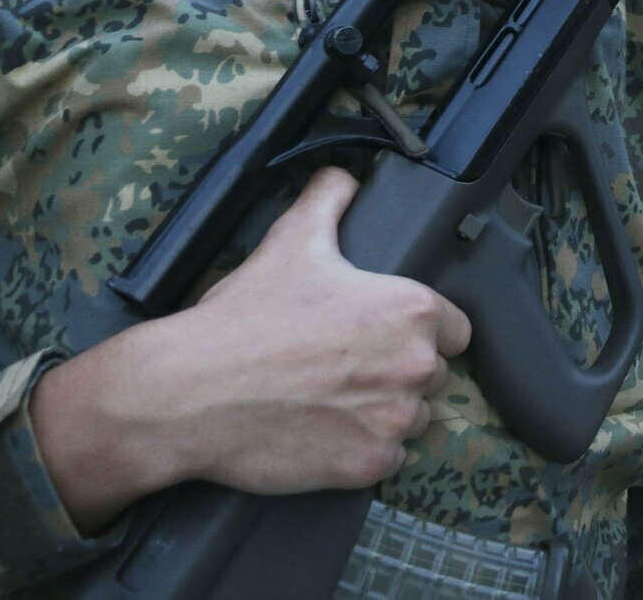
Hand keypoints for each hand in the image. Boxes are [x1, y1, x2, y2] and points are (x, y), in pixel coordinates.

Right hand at [32, 167, 470, 532]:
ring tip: (333, 401)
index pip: (453, 329)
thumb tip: (342, 176)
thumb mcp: (291, 240)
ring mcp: (393, 420)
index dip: (421, 332)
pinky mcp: (368, 466)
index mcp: (410, 310)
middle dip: (398, 372)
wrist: (189, 393)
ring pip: (413, 420)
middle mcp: (414, 366)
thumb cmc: (243, 319)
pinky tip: (325, 433)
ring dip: (384, 414)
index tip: (385, 337)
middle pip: (433, 375)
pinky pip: (387, 462)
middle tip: (346, 368)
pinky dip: (362, 453)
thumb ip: (328, 199)